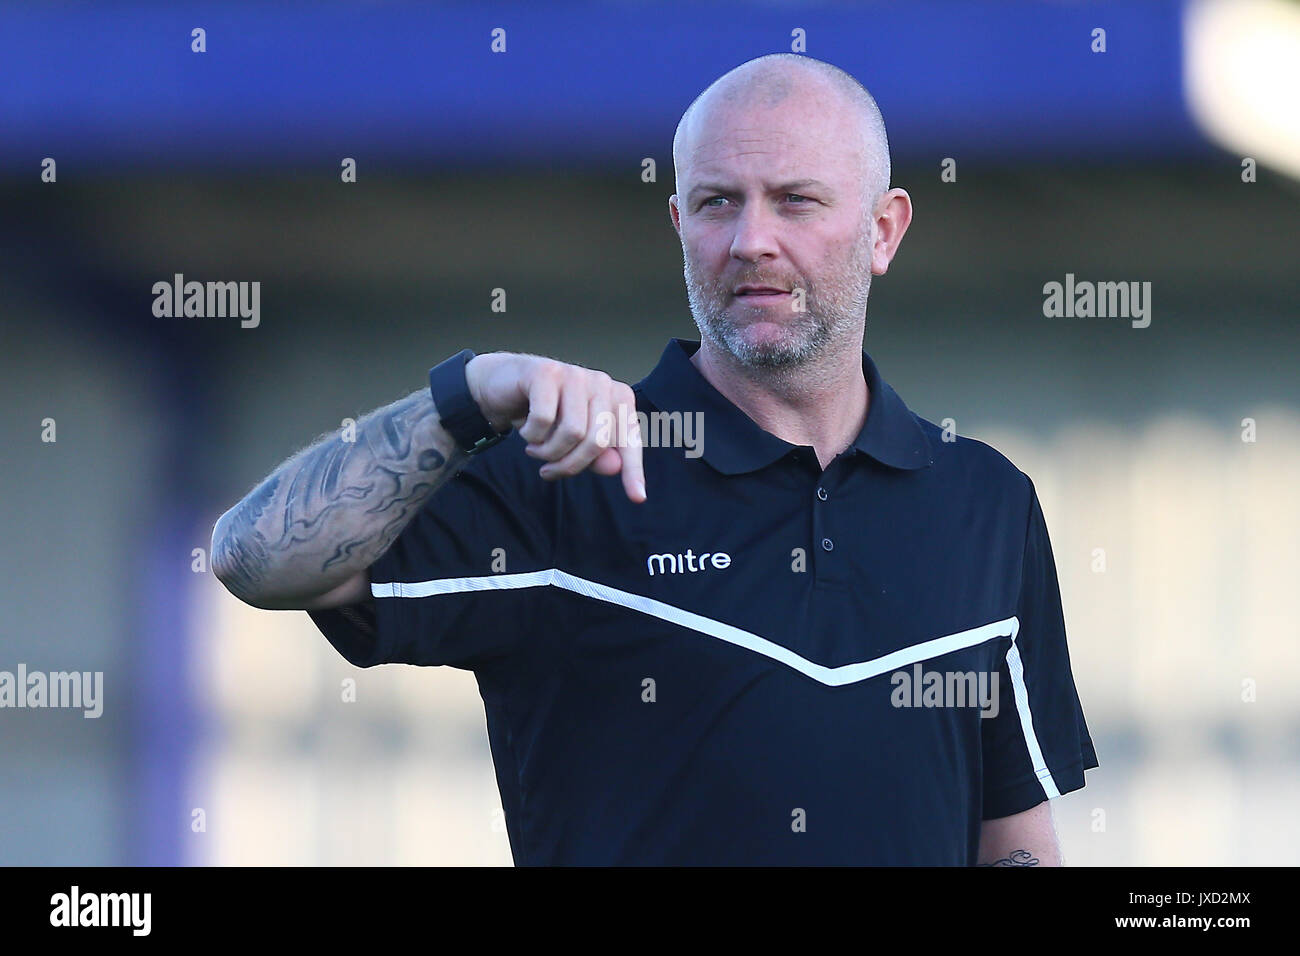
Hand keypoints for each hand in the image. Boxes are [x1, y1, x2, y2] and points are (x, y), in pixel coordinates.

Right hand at [465, 352, 645, 502]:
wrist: (503, 387)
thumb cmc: (545, 416)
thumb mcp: (573, 441)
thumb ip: (597, 455)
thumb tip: (614, 468)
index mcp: (618, 398)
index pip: (629, 440)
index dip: (633, 470)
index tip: (638, 498)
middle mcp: (602, 382)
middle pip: (597, 441)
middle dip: (570, 465)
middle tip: (549, 471)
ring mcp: (575, 374)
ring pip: (572, 432)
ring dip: (548, 452)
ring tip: (536, 450)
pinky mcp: (546, 372)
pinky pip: (543, 420)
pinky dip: (531, 435)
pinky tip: (526, 431)